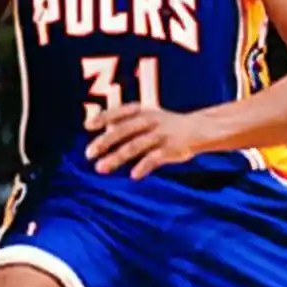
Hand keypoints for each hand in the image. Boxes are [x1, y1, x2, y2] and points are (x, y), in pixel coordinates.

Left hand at [84, 104, 201, 178]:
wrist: (199, 128)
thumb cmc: (163, 125)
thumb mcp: (145, 116)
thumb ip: (123, 124)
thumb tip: (96, 135)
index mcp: (141, 111)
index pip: (119, 112)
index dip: (103, 118)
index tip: (87, 126)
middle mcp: (149, 120)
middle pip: (123, 130)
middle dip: (104, 142)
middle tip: (88, 154)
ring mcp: (160, 135)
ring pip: (134, 146)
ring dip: (116, 158)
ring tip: (100, 168)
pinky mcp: (171, 149)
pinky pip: (155, 158)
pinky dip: (144, 166)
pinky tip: (133, 176)